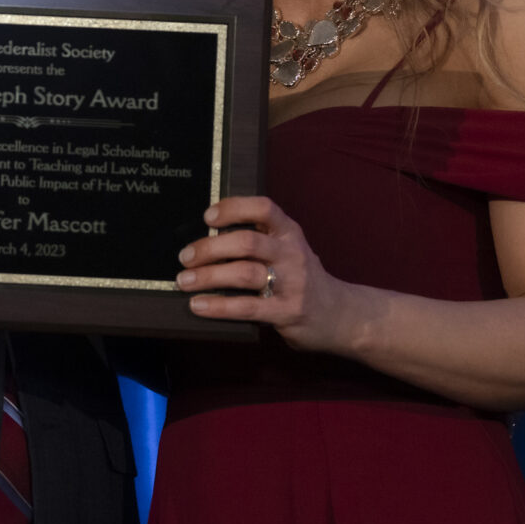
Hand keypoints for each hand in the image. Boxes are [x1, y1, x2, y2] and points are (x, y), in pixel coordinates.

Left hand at [175, 196, 369, 355]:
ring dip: (208, 276)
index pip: (263, 208)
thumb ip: (258, 241)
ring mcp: (292, 283)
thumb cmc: (301, 279)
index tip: (207, 217)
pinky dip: (218, 306)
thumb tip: (205, 240)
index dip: (233, 209)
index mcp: (289, 232)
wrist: (340, 315)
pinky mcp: (287, 311)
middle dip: (209, 248)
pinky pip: (247, 307)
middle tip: (185, 257)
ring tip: (184, 281)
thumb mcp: (287, 251)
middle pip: (246, 242)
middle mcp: (292, 253)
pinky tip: (199, 306)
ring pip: (244, 273)